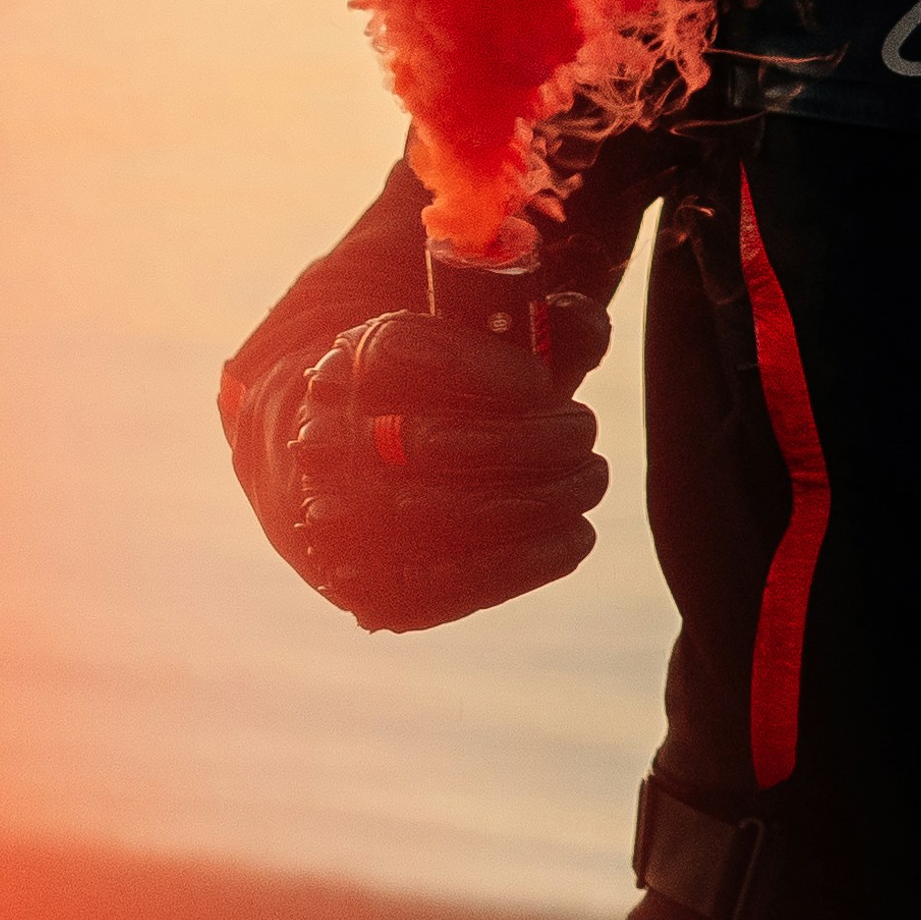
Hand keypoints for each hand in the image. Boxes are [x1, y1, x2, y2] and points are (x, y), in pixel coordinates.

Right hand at [286, 296, 614, 631]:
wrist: (358, 479)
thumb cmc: (442, 400)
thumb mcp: (475, 349)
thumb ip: (541, 328)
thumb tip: (591, 328)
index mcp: (350, 366)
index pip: (397, 353)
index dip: (477, 368)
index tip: (541, 380)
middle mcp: (330, 443)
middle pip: (431, 440)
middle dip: (529, 438)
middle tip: (585, 431)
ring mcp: (343, 525)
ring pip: (444, 515)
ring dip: (539, 499)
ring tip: (590, 477)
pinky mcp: (373, 591)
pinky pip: (451, 584)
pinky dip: (526, 561)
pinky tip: (575, 535)